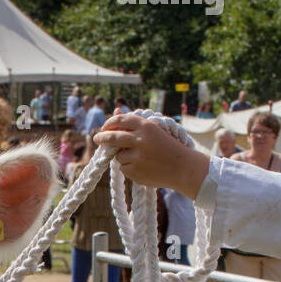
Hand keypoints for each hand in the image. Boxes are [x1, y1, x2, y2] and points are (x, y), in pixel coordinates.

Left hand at [94, 113, 209, 198]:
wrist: (183, 168)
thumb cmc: (168, 147)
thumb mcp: (153, 130)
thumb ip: (134, 123)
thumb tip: (116, 110)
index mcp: (146, 127)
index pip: (120, 120)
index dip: (109, 123)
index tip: (105, 127)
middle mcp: (141, 140)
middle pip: (112, 137)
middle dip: (102, 137)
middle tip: (98, 138)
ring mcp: (137, 157)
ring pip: (118, 155)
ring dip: (122, 156)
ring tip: (139, 157)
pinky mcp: (135, 171)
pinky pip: (123, 168)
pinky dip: (129, 167)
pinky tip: (142, 167)